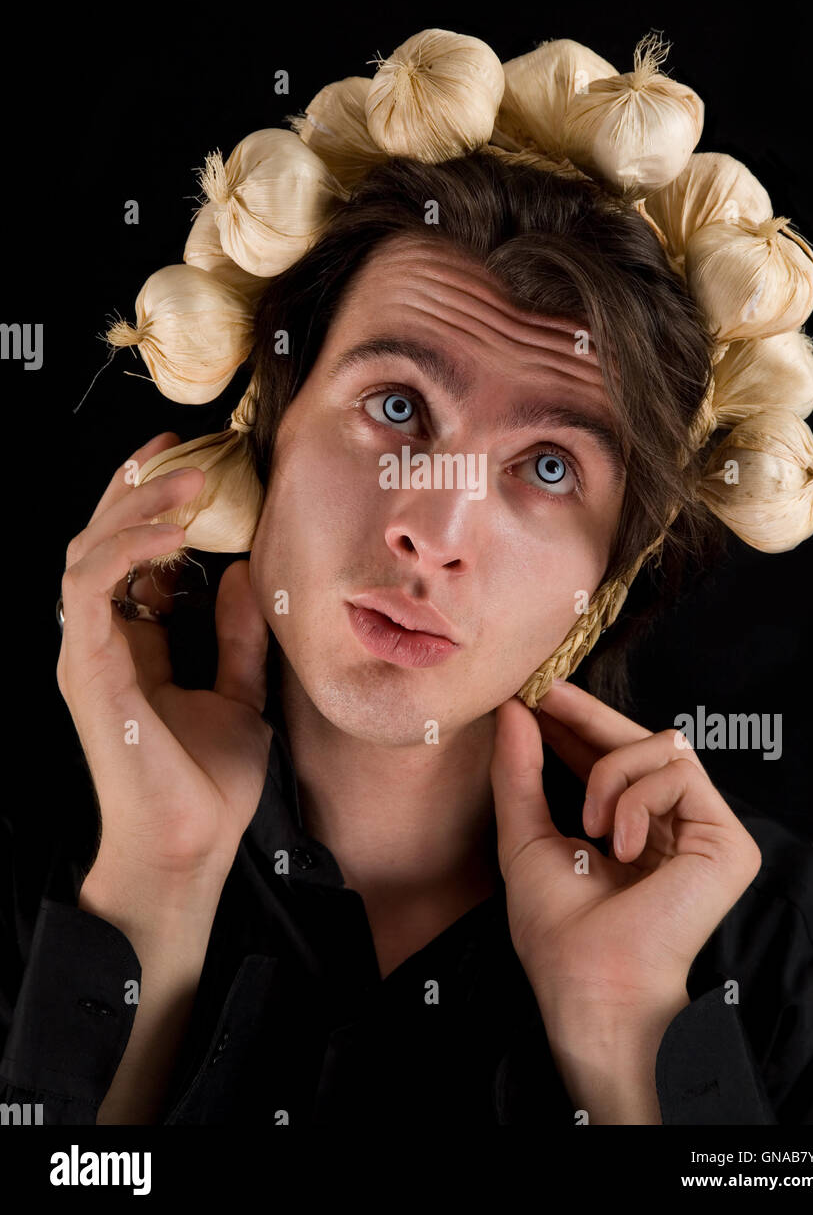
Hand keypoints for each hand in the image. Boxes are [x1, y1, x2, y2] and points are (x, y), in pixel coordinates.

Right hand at [57, 432, 272, 890]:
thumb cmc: (206, 785)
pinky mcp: (90, 668)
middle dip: (138, 488)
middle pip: (103, 540)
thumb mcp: (239, 693)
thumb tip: (239, 573)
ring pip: (88, 552)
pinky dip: (124, 549)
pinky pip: (91, 588)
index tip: (193, 462)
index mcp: (134, 644)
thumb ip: (236, 635)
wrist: (189, 848)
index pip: (129, 555)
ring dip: (136, 508)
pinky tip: (168, 531)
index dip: (153, 505)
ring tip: (189, 480)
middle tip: (184, 449)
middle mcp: (104, 641)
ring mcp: (90, 653)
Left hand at [489, 680, 761, 1036]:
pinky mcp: (728, 842)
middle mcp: (675, 829)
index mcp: (633, 830)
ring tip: (591, 824)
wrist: (590, 982)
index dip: (579, 725)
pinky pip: (682, 774)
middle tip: (548, 694)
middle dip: (592, 715)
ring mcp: (705, 834)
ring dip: (611, 773)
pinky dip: (638, 798)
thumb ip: (519, 774)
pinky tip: (620, 845)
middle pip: (644, 743)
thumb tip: (514, 712)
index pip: (613, 761)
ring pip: (664, 747)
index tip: (538, 697)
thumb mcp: (525, 837)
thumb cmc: (558, 931)